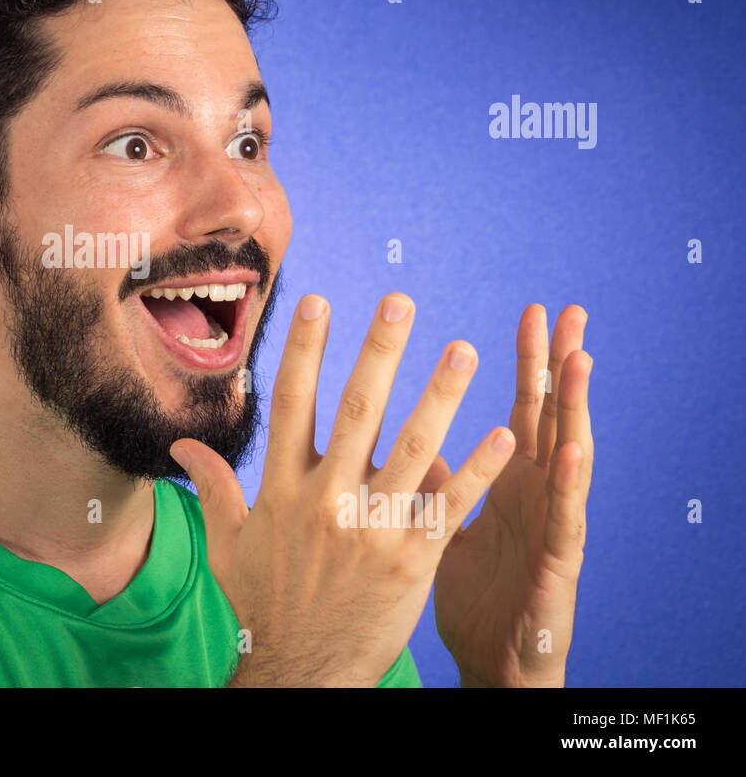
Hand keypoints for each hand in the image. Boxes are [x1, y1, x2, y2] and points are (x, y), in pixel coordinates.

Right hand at [169, 293, 515, 685]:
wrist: (302, 672)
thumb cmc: (264, 603)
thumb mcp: (230, 544)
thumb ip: (213, 487)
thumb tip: (181, 446)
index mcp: (282, 490)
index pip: (292, 404)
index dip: (305, 349)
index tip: (318, 301)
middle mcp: (328, 501)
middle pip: (358, 411)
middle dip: (379, 351)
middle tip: (400, 301)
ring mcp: (372, 529)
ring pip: (413, 448)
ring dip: (440, 395)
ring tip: (464, 348)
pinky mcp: (411, 560)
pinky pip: (448, 505)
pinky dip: (476, 469)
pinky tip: (503, 434)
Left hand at [433, 304, 593, 686]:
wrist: (496, 663)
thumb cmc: (476, 597)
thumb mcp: (442, 528)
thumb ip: (427, 480)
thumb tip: (394, 437)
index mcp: (506, 482)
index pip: (518, 408)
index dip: (524, 363)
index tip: (531, 312)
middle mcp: (533, 494)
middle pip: (546, 417)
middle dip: (554, 364)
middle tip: (566, 310)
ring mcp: (548, 525)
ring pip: (565, 457)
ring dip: (572, 408)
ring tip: (578, 357)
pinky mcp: (554, 564)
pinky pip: (563, 521)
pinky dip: (571, 484)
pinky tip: (572, 450)